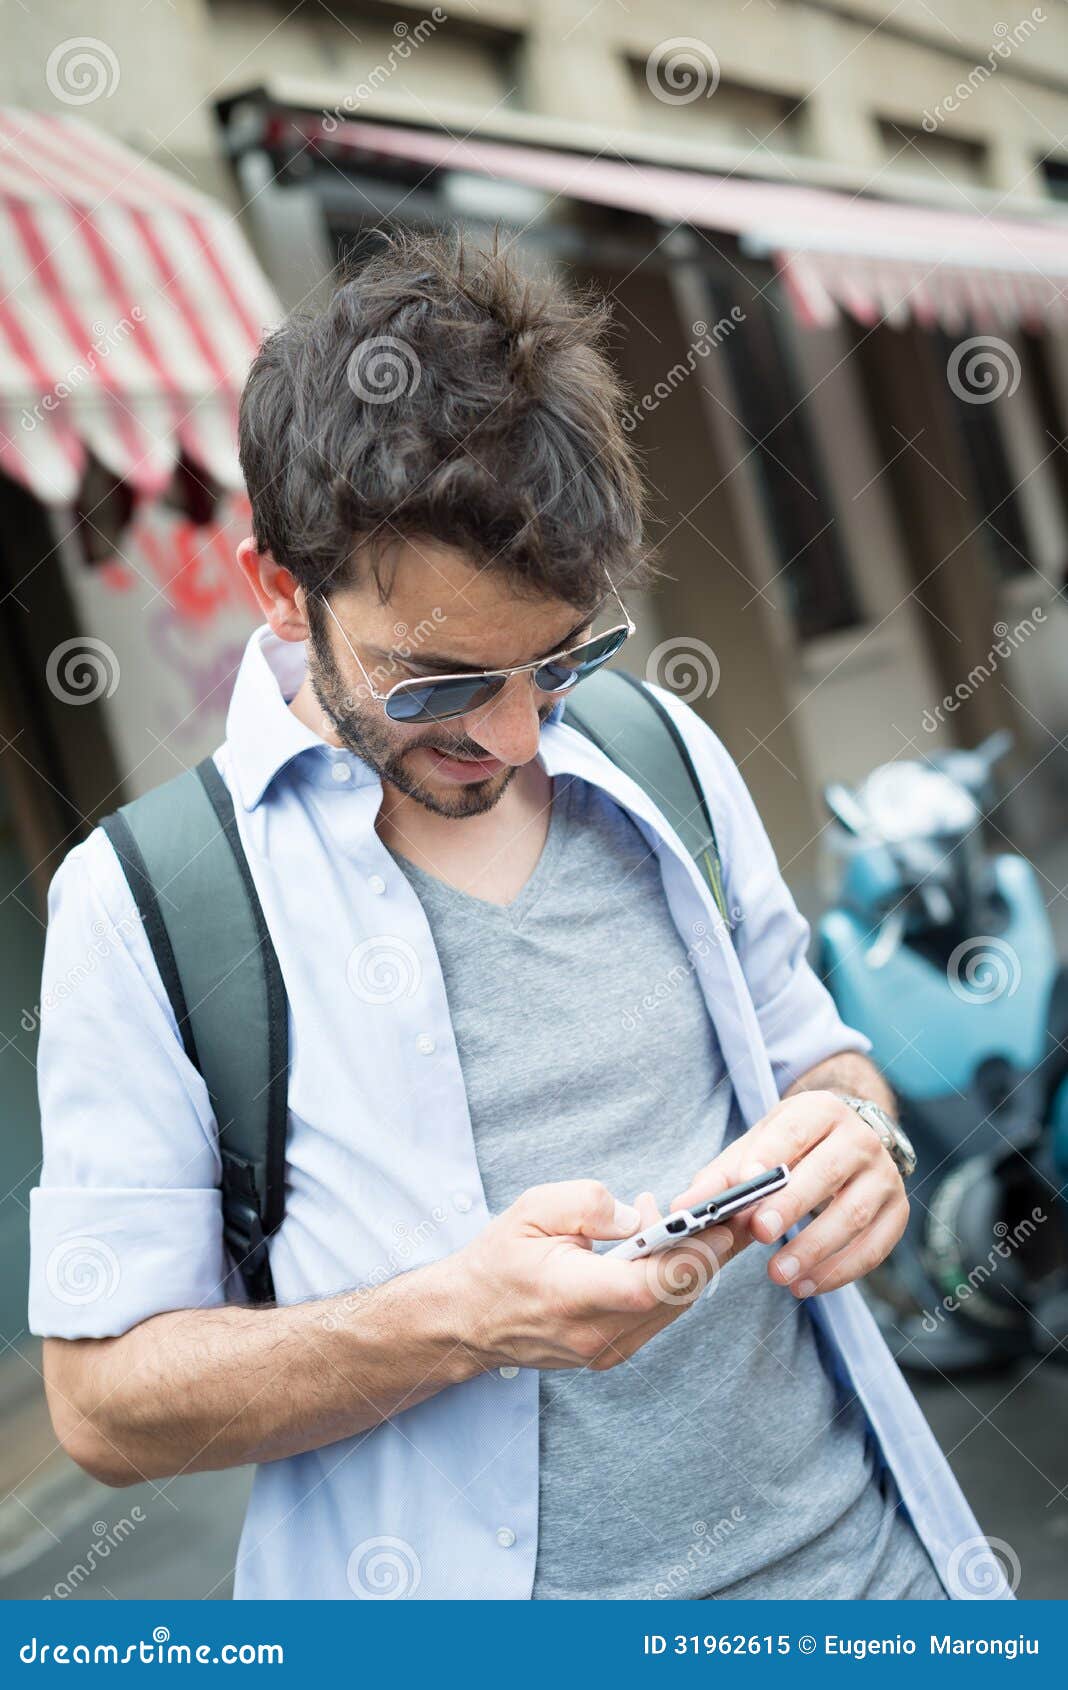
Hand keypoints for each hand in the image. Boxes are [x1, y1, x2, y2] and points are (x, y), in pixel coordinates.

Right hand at [447, 1181, 730, 1372]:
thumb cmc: (498, 1260)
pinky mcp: (611, 1354)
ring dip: (693, 1265)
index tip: (722, 1225)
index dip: (693, 1256)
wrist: (468, 1320)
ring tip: (698, 1221)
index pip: (647, 1286)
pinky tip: (664, 1249)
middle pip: (673, 1297)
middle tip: (738, 1213)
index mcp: (571, 1296)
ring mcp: (604, 1351)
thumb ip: (586, 1203)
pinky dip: (671, 1283)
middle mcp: (594, 1334)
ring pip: (672, 1309)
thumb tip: (636, 1215)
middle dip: (711, 1253)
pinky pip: (657, 1317)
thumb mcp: (532, 1210)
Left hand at [670, 1090, 908, 1299]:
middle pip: (826, 1173)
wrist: (848, 1142)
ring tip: (777, 1274)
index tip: (746, 1183)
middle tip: (757, 1233)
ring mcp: (884, 1176)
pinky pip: (874, 1247)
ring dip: (813, 1248)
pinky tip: (807, 1285)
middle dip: (790, 1206)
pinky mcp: (896, 1212)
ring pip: (852, 1214)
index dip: (770, 1156)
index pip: (794, 1131)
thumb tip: (684, 1207)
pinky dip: (839, 1271)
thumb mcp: (757, 1146)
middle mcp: (860, 1138)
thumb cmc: (793, 1147)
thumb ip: (722, 1176)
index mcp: (821, 1110)